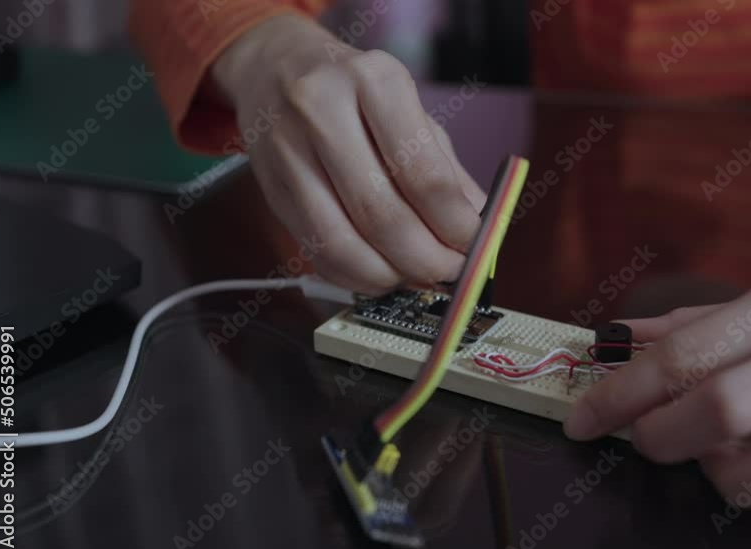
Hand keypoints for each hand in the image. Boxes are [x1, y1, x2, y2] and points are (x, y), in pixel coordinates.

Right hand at [211, 15, 483, 293]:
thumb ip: (446, 170)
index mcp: (375, 82)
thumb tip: (479, 230)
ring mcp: (289, 150)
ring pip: (341, 242)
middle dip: (424, 259)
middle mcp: (323, 110)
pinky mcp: (271, 187)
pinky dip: (354, 276)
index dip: (454, 225)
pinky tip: (380, 274)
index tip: (473, 246)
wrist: (275, 68)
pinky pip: (316, 250)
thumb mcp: (411, 111)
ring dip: (388, 275)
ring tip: (416, 276)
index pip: (423, 174)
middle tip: (449, 272)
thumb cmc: (356, 94)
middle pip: (381, 215)